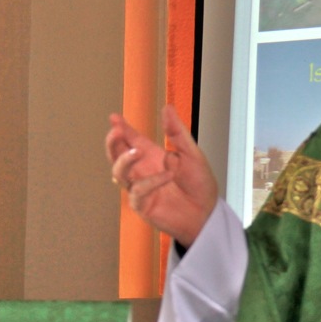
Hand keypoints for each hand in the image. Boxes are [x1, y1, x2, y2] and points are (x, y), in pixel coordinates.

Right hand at [105, 105, 219, 246]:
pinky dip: (150, 182)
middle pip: (117, 155)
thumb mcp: (192, 153)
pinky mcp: (143, 205)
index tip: (114, 117)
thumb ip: (177, 132)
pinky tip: (167, 175)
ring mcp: (141, 188)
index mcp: (152, 156)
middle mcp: (143, 171)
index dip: (121, 128)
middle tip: (116, 132)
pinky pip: (137, 192)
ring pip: (119, 172)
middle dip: (113, 142)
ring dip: (125, 160)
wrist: (207, 213)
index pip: (131, 139)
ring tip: (137, 151)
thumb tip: (167, 108)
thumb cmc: (200, 184)